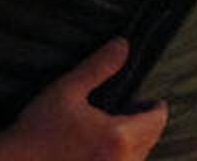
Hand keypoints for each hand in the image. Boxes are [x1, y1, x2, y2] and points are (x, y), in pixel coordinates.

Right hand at [0, 38, 166, 160]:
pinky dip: (119, 158)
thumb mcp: (68, 90)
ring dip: (133, 144)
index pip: (156, 121)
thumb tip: (123, 45)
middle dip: (144, 124)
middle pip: (150, 141)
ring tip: (114, 130)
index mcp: (119, 138)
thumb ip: (99, 67)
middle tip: (130, 110)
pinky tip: (100, 150)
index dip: (155, 107)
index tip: (149, 99)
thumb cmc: (40, 129)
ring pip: (138, 158)